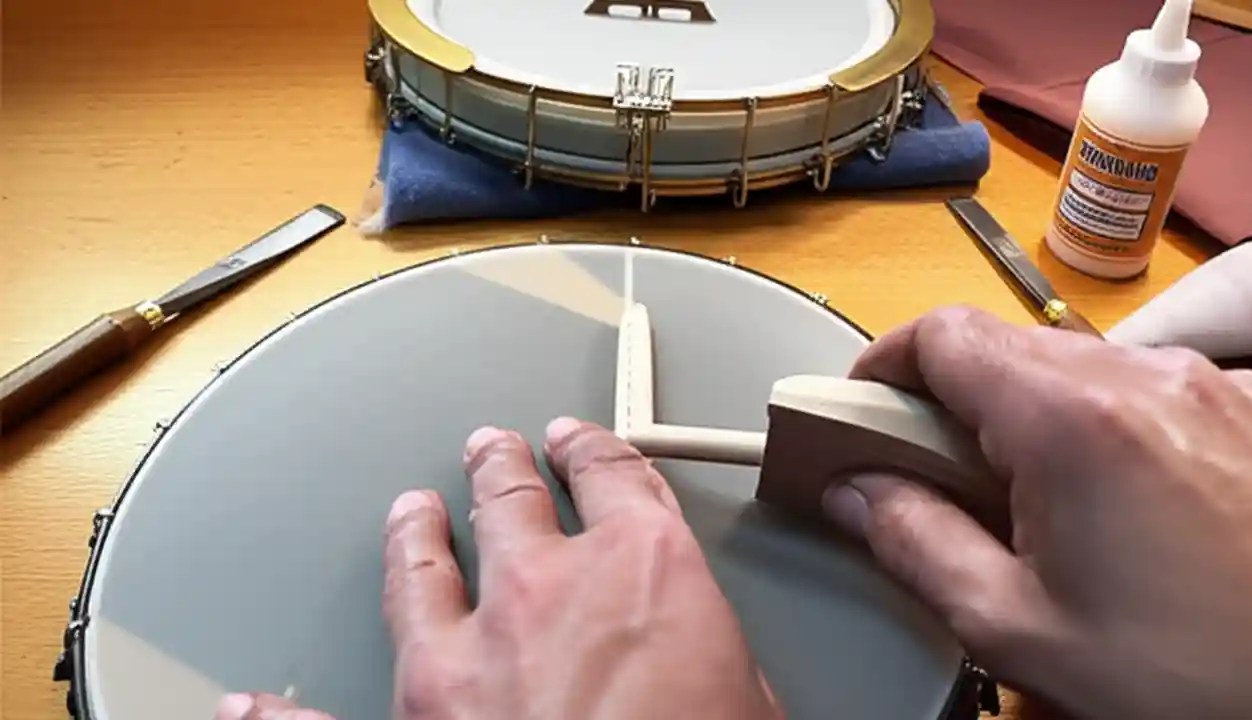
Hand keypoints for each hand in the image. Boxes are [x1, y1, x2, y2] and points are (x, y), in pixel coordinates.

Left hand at [217, 419, 781, 719]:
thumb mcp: (749, 699)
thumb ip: (709, 655)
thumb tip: (700, 667)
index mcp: (640, 570)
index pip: (615, 477)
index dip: (596, 451)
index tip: (580, 442)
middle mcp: (542, 593)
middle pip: (510, 500)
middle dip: (501, 467)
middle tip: (493, 447)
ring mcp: (467, 656)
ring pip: (423, 568)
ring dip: (415, 534)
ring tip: (410, 511)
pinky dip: (282, 719)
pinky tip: (253, 709)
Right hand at [822, 306, 1251, 719]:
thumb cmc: (1197, 676)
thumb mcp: (1019, 628)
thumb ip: (914, 544)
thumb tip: (855, 492)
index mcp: (1074, 418)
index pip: (943, 335)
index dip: (884, 364)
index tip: (862, 408)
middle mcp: (1150, 376)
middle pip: (1009, 347)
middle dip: (954, 400)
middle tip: (934, 476)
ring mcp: (1215, 386)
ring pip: (1081, 365)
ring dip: (1031, 414)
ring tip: (1033, 505)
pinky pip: (1150, 389)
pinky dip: (1105, 425)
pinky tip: (1116, 506)